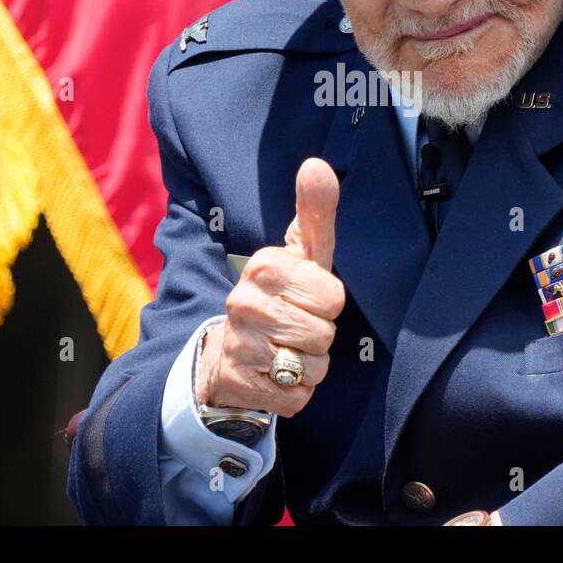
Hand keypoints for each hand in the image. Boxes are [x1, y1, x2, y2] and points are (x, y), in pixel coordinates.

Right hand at [197, 157, 343, 417]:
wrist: (229, 352)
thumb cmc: (280, 295)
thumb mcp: (301, 253)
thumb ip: (315, 212)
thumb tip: (317, 165)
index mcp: (264, 266)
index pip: (333, 297)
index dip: (327, 303)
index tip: (306, 297)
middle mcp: (244, 303)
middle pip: (324, 334)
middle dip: (319, 336)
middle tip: (295, 326)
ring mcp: (238, 346)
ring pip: (313, 367)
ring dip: (309, 366)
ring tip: (285, 351)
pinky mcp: (239, 386)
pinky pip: (297, 398)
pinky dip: (295, 393)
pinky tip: (275, 376)